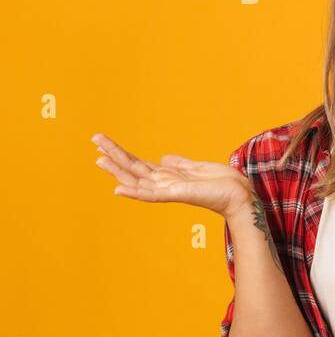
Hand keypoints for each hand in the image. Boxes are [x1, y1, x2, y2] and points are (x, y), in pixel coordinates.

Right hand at [92, 132, 254, 218]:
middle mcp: (164, 183)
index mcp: (168, 176)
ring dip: (117, 171)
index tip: (103, 144)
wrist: (239, 194)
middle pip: (132, 168)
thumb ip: (178, 164)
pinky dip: (135, 193)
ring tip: (99, 159)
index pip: (138, 164)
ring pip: (136, 181)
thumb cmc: (221, 183)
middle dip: (113, 155)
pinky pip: (152, 195)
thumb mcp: (197, 167)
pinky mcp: (177, 195)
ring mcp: (169, 190)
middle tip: (94, 141)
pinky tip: (118, 189)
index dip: (121, 154)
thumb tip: (163, 158)